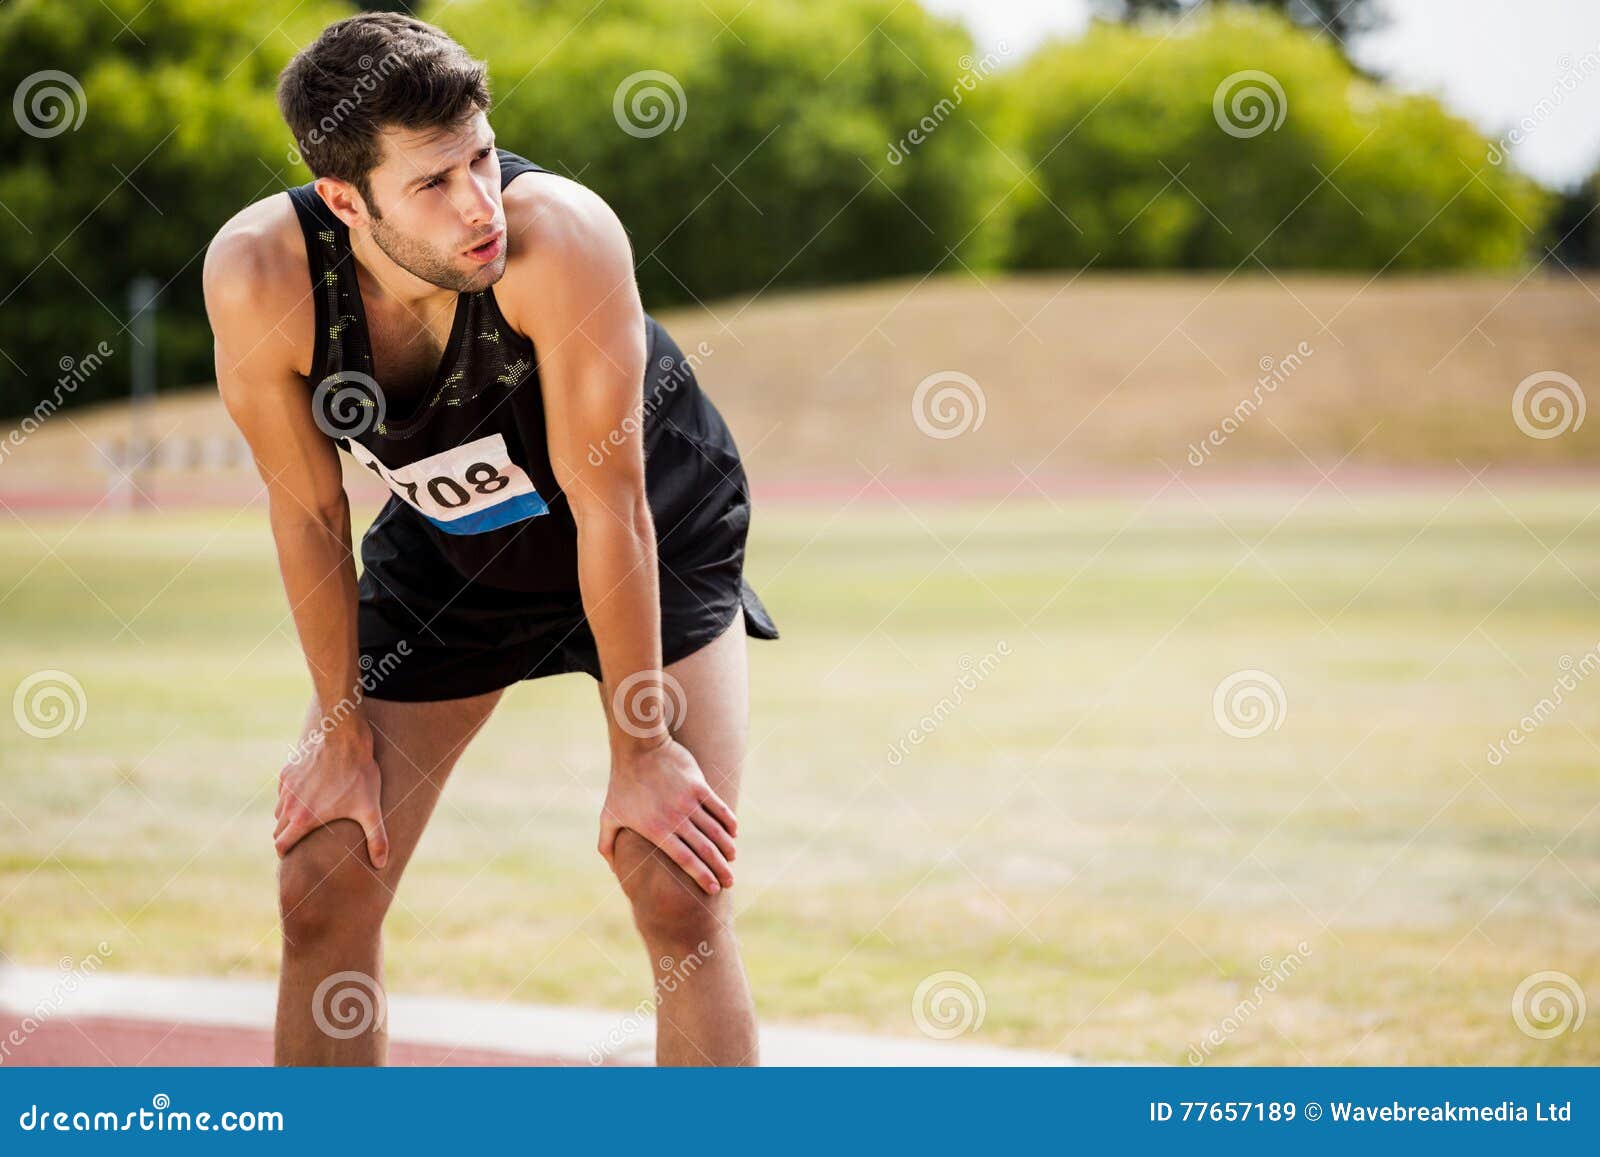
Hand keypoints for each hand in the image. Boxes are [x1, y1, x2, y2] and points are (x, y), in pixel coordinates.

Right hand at [273, 719, 388, 867]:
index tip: (294, 857)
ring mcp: (286, 787)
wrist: (345, 738)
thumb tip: (381, 864)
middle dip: (288, 837)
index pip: (281, 846)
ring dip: (289, 816)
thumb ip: (376, 839)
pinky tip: (311, 793)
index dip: (286, 854)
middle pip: (278, 830)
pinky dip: (292, 796)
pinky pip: (284, 791)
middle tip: (305, 839)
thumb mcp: (370, 809)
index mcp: (303, 819)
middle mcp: (288, 805)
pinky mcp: (288, 771)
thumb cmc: (358, 775)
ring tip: (310, 817)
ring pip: (280, 810)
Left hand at [598, 734, 736, 893]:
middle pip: (704, 849)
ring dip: (727, 847)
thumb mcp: (608, 816)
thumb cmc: (621, 784)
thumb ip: (607, 845)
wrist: (638, 748)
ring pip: (715, 831)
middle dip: (720, 869)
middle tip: (730, 882)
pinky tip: (733, 833)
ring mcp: (689, 801)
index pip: (685, 859)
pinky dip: (728, 822)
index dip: (701, 876)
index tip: (713, 889)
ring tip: (732, 859)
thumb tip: (612, 868)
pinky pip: (718, 808)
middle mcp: (676, 818)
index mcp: (657, 830)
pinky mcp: (698, 786)